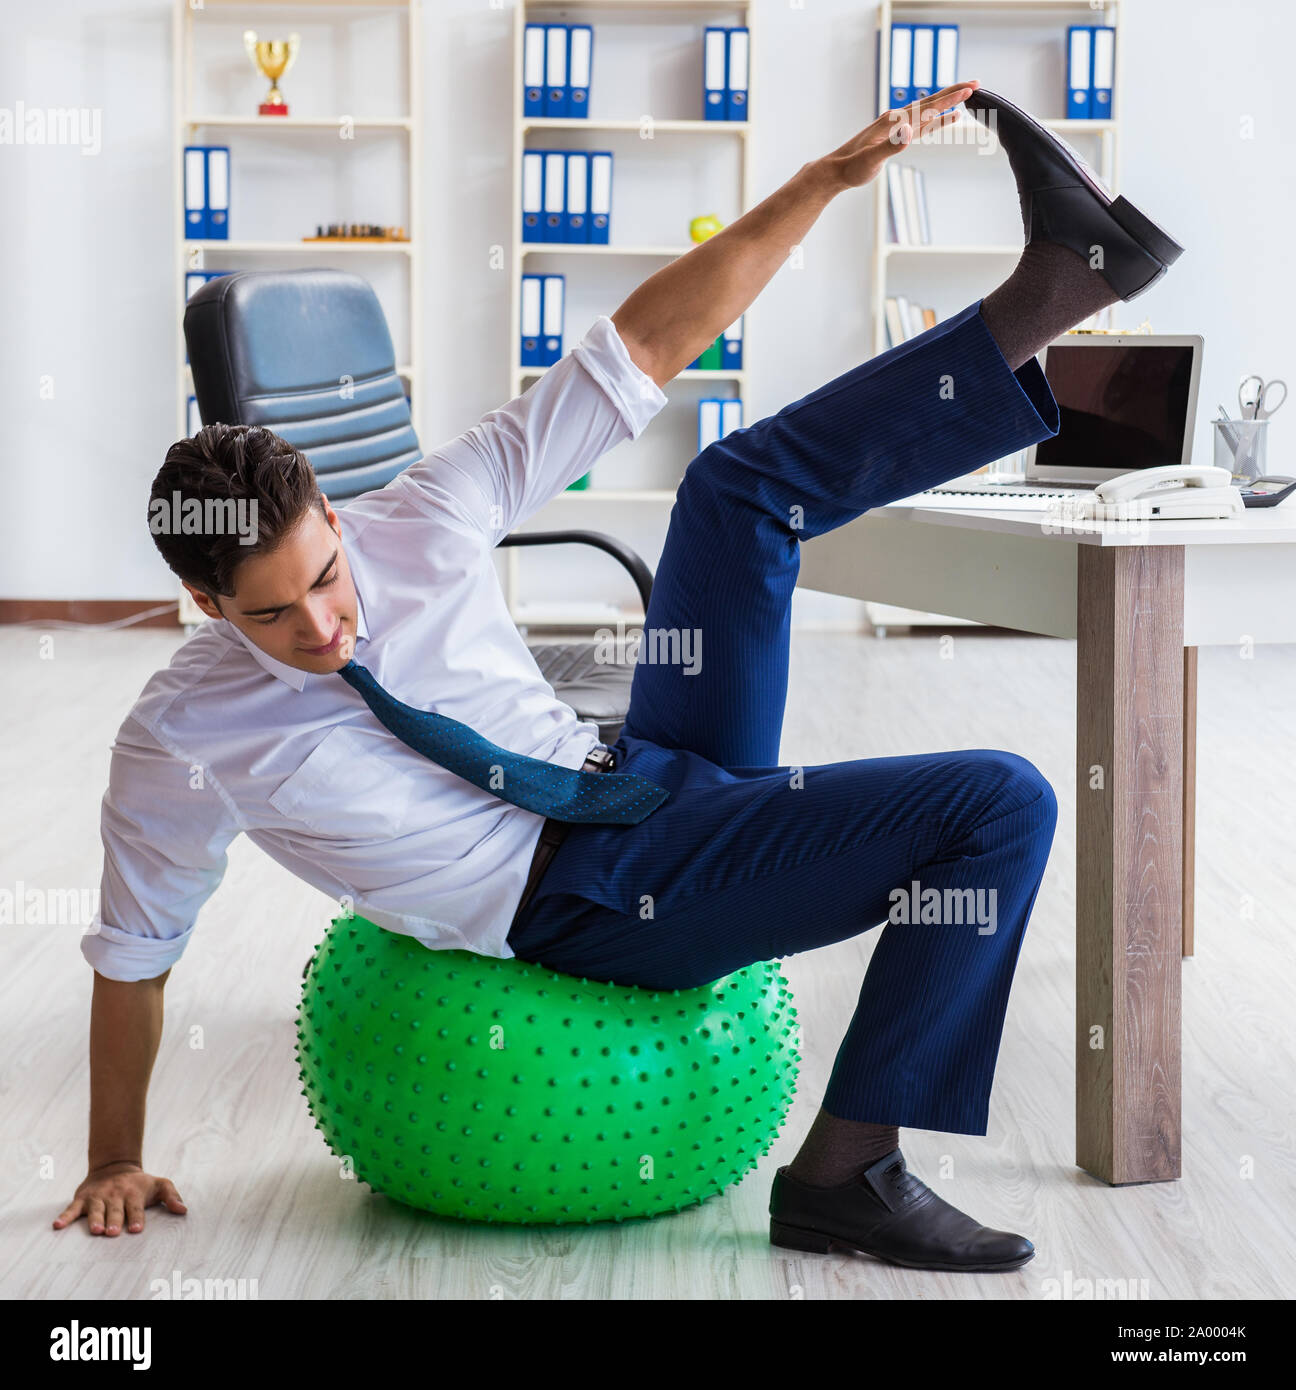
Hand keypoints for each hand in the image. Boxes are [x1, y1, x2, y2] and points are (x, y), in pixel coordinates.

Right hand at [52, 1161, 186, 1235]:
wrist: (115, 1167)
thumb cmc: (140, 1183)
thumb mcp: (159, 1184)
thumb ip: (172, 1196)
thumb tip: (184, 1210)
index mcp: (134, 1194)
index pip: (136, 1208)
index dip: (136, 1218)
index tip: (137, 1229)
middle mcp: (115, 1195)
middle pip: (115, 1210)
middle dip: (115, 1221)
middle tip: (114, 1232)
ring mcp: (98, 1197)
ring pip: (96, 1209)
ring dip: (95, 1219)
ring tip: (95, 1230)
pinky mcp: (83, 1198)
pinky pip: (72, 1208)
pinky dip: (65, 1216)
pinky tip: (58, 1226)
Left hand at [822, 81, 980, 191]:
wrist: (836, 171)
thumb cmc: (852, 168)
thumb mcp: (871, 160)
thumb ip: (890, 145)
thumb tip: (908, 131)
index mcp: (893, 121)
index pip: (926, 107)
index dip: (948, 99)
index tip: (969, 91)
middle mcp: (897, 119)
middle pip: (930, 102)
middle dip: (954, 94)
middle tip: (977, 85)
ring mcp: (897, 126)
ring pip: (928, 111)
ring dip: (948, 104)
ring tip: (968, 97)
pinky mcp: (897, 136)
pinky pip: (923, 125)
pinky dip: (938, 120)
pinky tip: (949, 118)